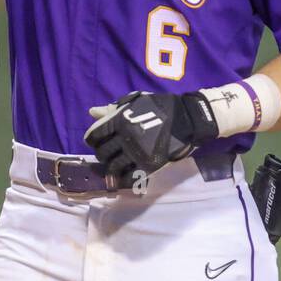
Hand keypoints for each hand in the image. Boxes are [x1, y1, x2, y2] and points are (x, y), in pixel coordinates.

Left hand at [84, 91, 218, 187]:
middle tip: (107, 153)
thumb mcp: (136, 103)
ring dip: (111, 167)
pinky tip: (124, 175)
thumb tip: (92, 112)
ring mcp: (136, 153)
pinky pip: (129, 176)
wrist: (188, 119)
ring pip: (113, 166)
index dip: (92, 139)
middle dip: (102, 154)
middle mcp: (125, 138)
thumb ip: (113, 109)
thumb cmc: (161, 107)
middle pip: (103, 152)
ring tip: (115, 164)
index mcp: (120, 120)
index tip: (98, 140)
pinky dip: (123, 178)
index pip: (95, 135)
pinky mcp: (148, 165)